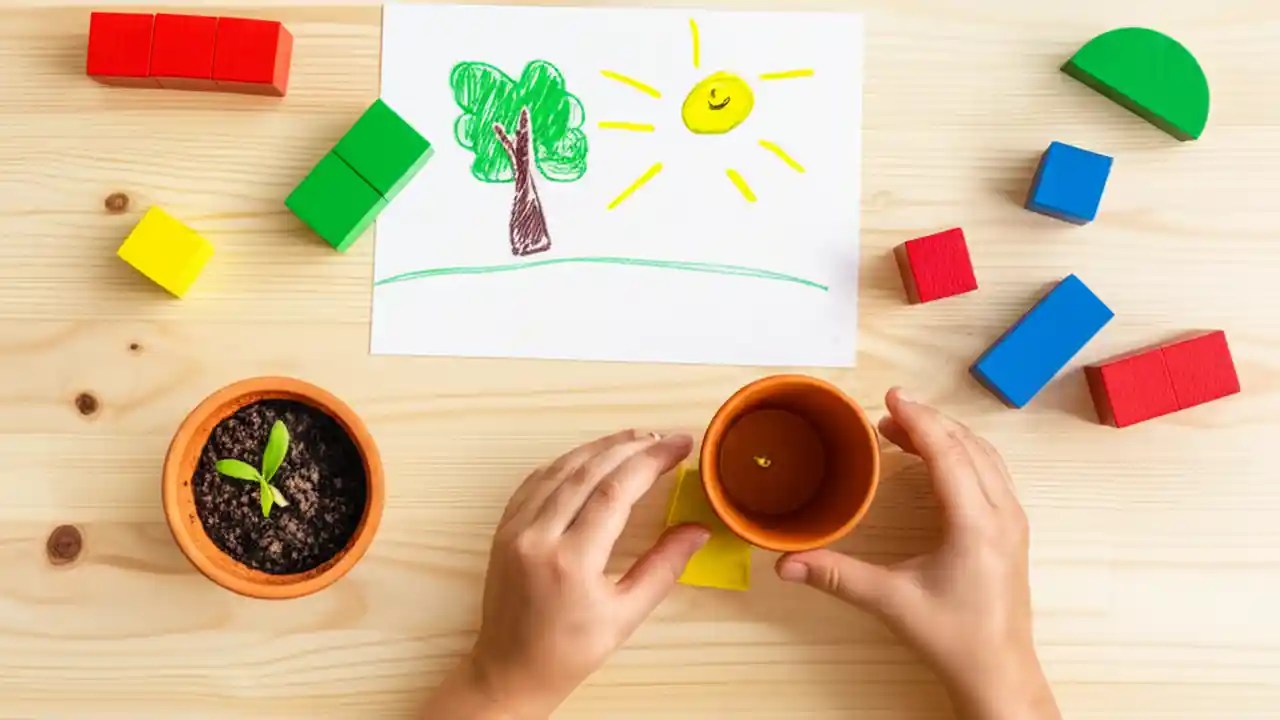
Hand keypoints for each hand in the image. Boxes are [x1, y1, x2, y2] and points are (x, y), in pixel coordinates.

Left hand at [425, 430, 709, 719]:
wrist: (508, 671)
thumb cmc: (568, 651)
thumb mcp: (625, 616)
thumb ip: (663, 567)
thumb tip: (698, 529)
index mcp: (572, 561)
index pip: (617, 491)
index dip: (651, 461)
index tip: (679, 446)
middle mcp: (538, 537)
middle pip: (589, 471)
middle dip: (631, 447)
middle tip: (664, 438)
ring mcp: (515, 529)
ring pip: (561, 469)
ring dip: (600, 448)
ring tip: (635, 440)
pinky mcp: (503, 528)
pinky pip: (537, 480)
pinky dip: (567, 462)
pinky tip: (591, 457)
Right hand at [775, 388, 1060, 719]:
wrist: (998, 671)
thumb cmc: (951, 637)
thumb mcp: (891, 602)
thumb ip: (837, 576)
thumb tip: (785, 563)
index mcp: (975, 523)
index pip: (948, 452)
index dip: (919, 420)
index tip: (891, 396)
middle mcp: (1002, 513)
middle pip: (967, 445)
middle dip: (928, 422)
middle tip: (886, 412)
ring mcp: (1012, 519)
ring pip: (984, 455)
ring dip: (946, 435)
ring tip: (905, 429)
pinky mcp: (1012, 529)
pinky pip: (991, 472)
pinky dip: (962, 452)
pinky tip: (936, 458)